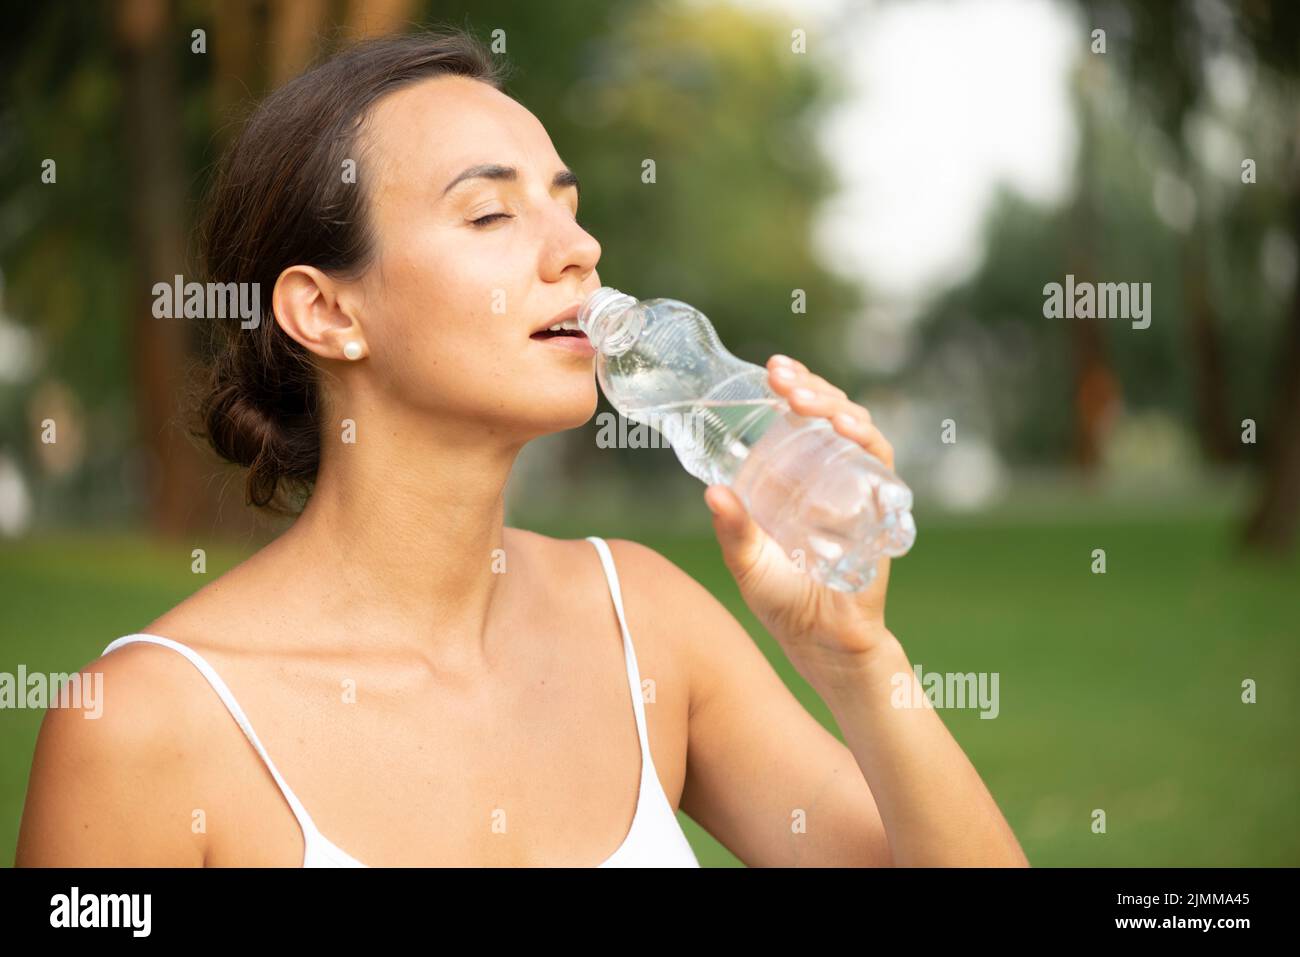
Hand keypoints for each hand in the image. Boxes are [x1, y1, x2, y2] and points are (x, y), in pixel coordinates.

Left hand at [704, 354, 899, 684]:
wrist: (824, 643)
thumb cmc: (784, 603)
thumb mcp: (747, 563)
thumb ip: (732, 530)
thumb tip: (712, 490)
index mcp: (798, 478)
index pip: (800, 418)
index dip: (792, 387)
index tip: (770, 369)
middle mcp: (831, 475)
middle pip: (830, 413)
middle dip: (809, 386)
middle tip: (780, 377)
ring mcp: (859, 488)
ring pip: (858, 428)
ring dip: (833, 404)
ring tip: (803, 397)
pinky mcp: (881, 507)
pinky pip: (881, 462)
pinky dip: (866, 439)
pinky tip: (844, 427)